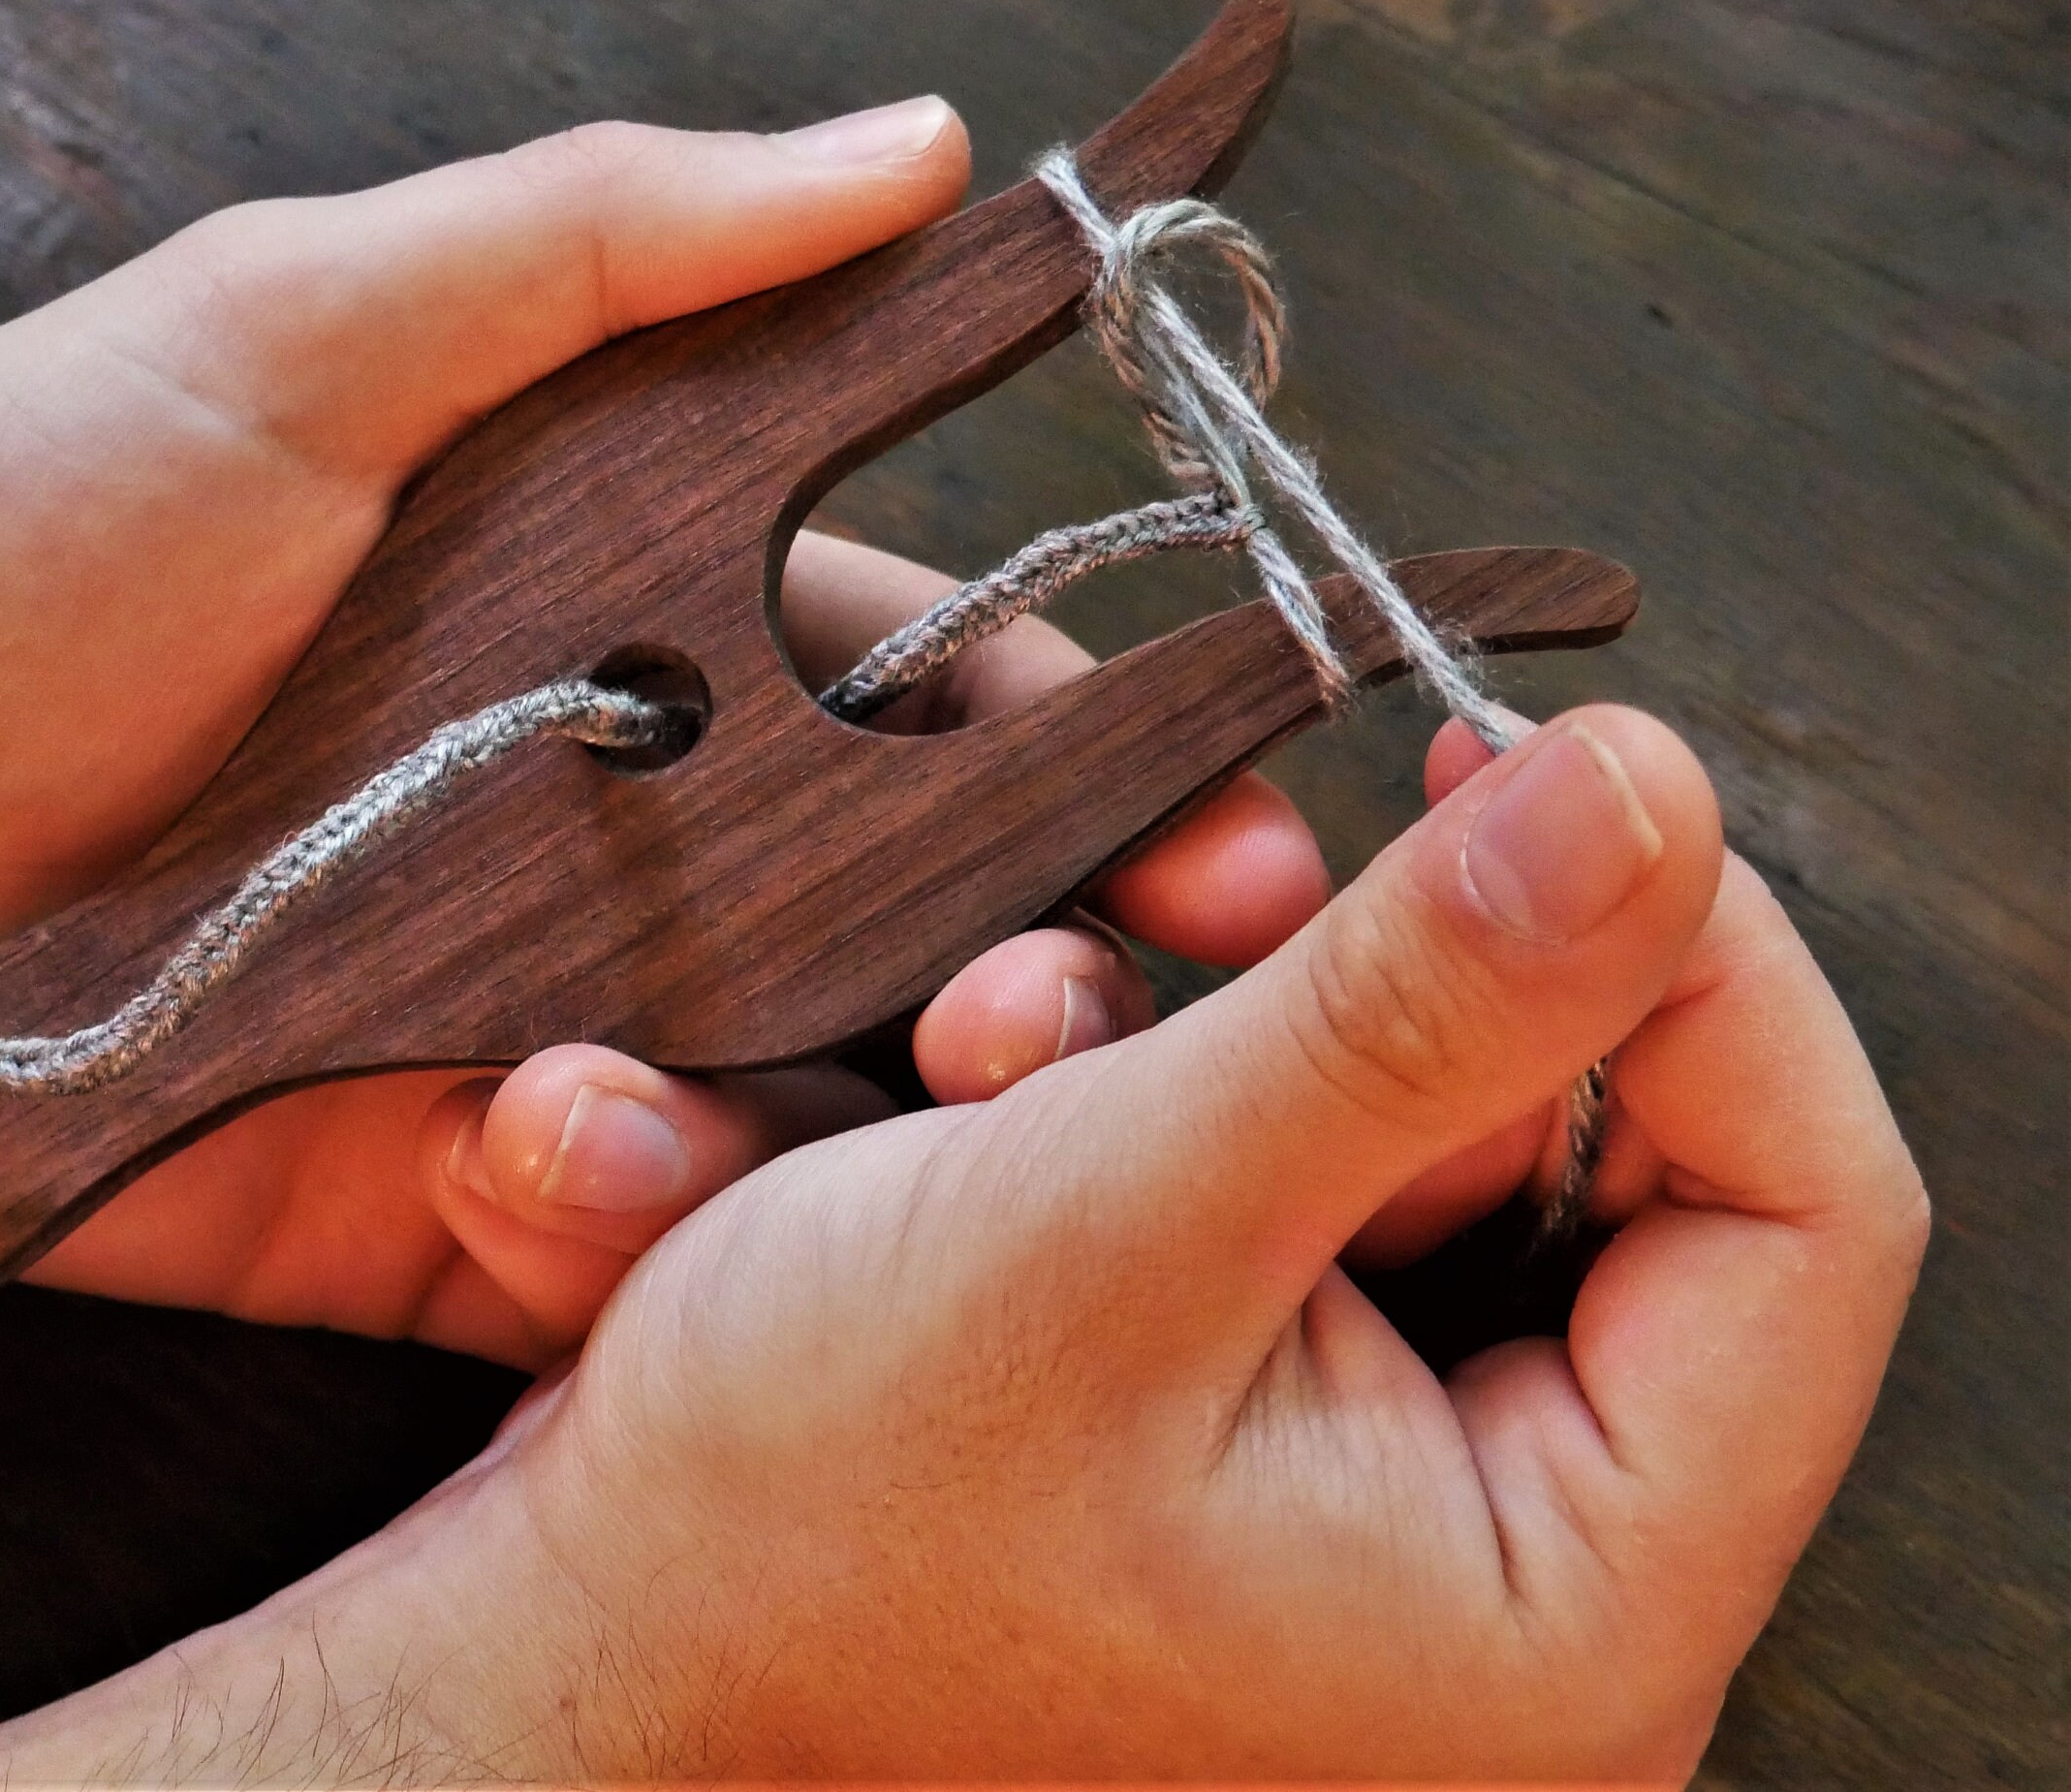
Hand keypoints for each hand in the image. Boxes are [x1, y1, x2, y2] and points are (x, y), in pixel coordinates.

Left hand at [0, 105, 1327, 1360]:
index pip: (954, 699)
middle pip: (928, 934)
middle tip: (1125, 1015)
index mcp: (645, 621)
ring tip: (866, 1090)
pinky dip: (629, 1232)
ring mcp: (531, 1025)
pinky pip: (599, 1252)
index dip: (1123, 753)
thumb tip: (915, 144)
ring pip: (796, 1121)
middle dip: (1066, 983)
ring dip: (866, 1131)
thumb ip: (611, 249)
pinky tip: (562, 1161)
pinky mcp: (415, 1196)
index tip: (1256, 811)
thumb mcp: (307, 323)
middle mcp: (628, 835)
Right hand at [0, 706, 1923, 1782]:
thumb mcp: (1107, 1222)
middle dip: (1402, 1005)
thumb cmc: (800, 1509)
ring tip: (1026, 1046)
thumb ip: (1405, 1005)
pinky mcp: (1286, 1460)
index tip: (1536, 775)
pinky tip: (1021, 1110)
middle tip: (1218, 911)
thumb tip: (1650, 794)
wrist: (594, 1636)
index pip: (1817, 1213)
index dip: (1697, 952)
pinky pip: (1329, 1218)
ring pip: (1453, 1175)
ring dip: (1261, 1046)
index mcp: (1564, 1616)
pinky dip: (1198, 1115)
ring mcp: (1401, 1535)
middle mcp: (1519, 1599)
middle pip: (1629, 1179)